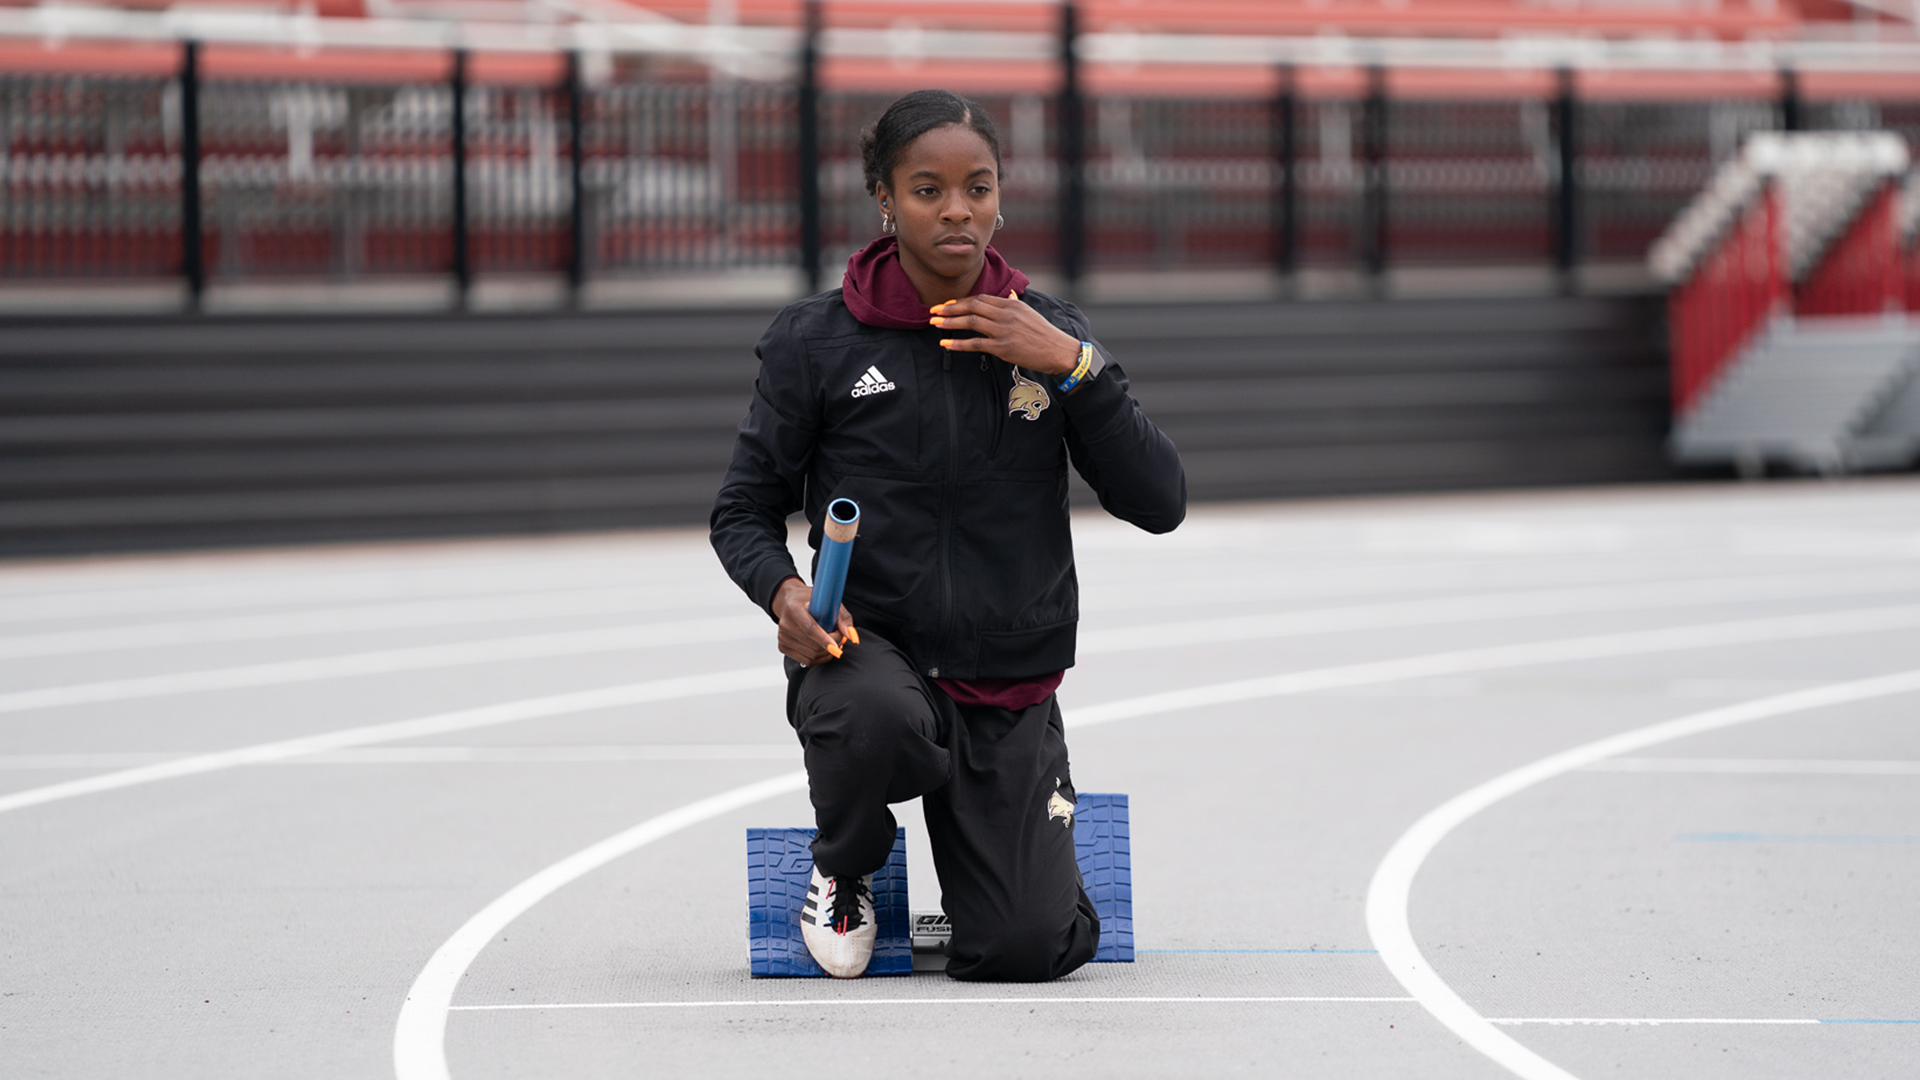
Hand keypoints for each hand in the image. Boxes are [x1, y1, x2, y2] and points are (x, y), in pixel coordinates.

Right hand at [772, 577, 857, 665]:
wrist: (790, 601)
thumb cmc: (811, 600)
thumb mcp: (829, 601)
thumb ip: (843, 618)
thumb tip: (852, 637)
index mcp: (794, 608)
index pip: (810, 628)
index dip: (824, 639)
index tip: (836, 647)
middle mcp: (785, 623)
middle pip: (812, 645)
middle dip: (832, 645)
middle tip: (841, 637)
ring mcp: (782, 637)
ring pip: (811, 656)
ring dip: (827, 653)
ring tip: (833, 642)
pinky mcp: (783, 646)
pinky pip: (806, 660)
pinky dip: (820, 658)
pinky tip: (825, 649)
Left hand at [930, 290, 1080, 375]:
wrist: (1059, 350)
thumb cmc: (1044, 334)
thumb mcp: (1030, 313)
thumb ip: (1015, 304)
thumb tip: (1010, 296)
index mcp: (1011, 304)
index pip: (981, 298)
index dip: (961, 301)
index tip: (948, 305)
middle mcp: (1006, 314)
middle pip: (972, 306)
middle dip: (950, 308)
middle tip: (934, 311)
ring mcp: (1003, 330)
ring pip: (971, 322)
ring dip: (950, 322)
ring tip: (935, 324)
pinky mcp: (1003, 347)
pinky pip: (975, 343)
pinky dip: (959, 343)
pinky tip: (946, 344)